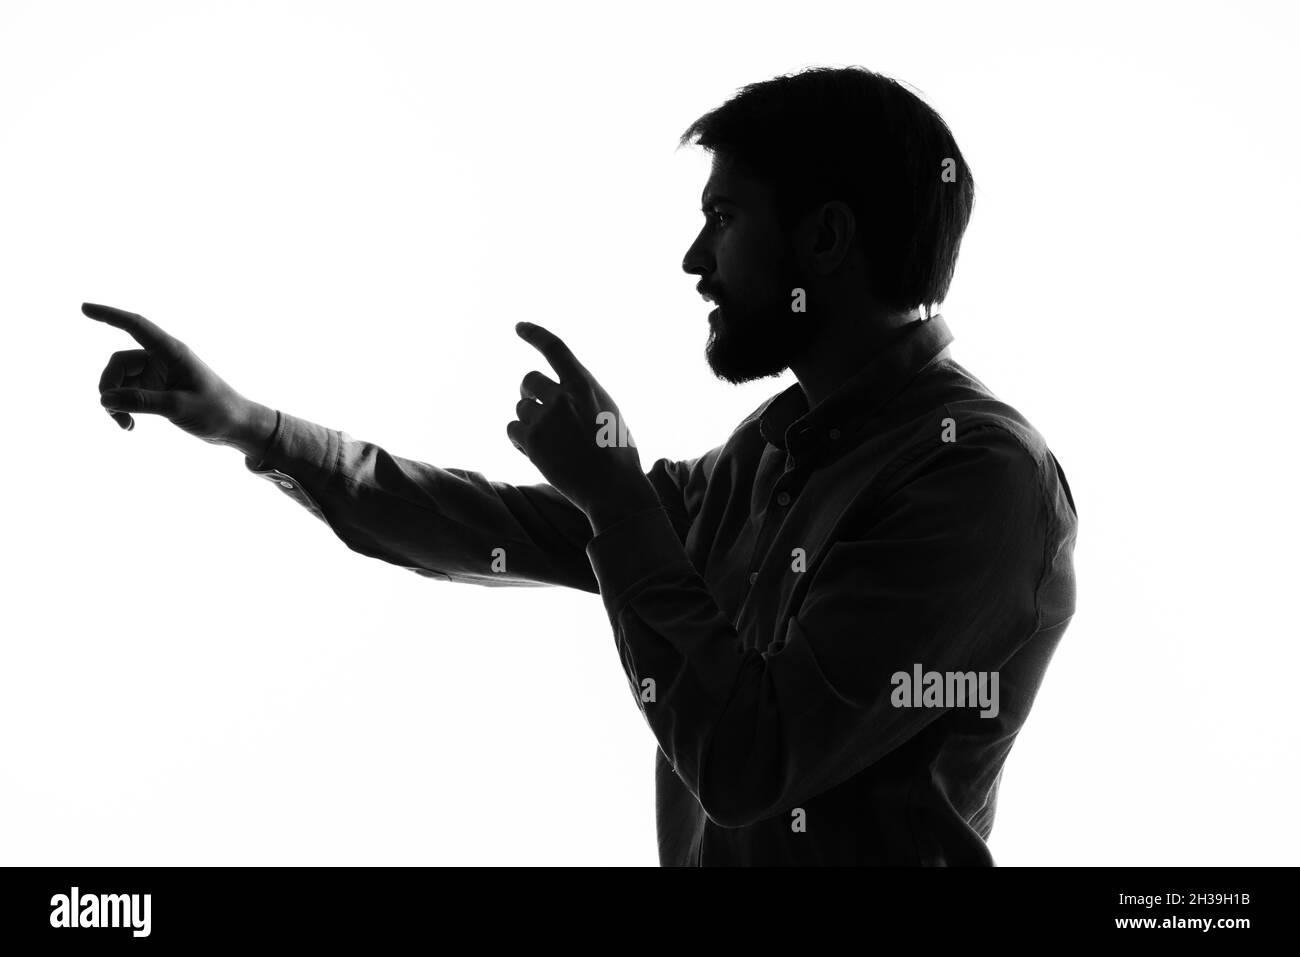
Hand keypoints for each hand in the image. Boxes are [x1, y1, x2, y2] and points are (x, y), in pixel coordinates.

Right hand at [85, 302, 257, 445]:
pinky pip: (128, 394)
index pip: (136, 325)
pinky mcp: (157, 390)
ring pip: (120, 380)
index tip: (83, 308)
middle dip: (110, 386)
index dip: (109, 315)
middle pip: (119, 362)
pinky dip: (124, 408)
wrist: (237, 427)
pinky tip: (129, 426)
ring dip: (116, 402)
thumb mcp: (178, 406)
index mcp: (172, 351)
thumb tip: (105, 399)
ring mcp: (158, 375)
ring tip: (124, 424)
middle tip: (113, 412)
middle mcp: (162, 359)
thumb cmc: (216, 411)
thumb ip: (141, 401)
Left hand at [507, 321, 655, 517]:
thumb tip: (560, 390)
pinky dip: (520, 440)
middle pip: (529, 380)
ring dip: (530, 422)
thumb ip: (582, 395)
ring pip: (521, 408)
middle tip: (542, 412)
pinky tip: (539, 453)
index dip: (535, 334)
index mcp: (584, 385)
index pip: (555, 349)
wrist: (612, 487)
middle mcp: (562, 396)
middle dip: (531, 393)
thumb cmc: (616, 452)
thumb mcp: (607, 410)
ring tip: (552, 443)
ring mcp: (544, 418)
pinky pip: (513, 430)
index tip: (519, 327)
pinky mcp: (531, 442)